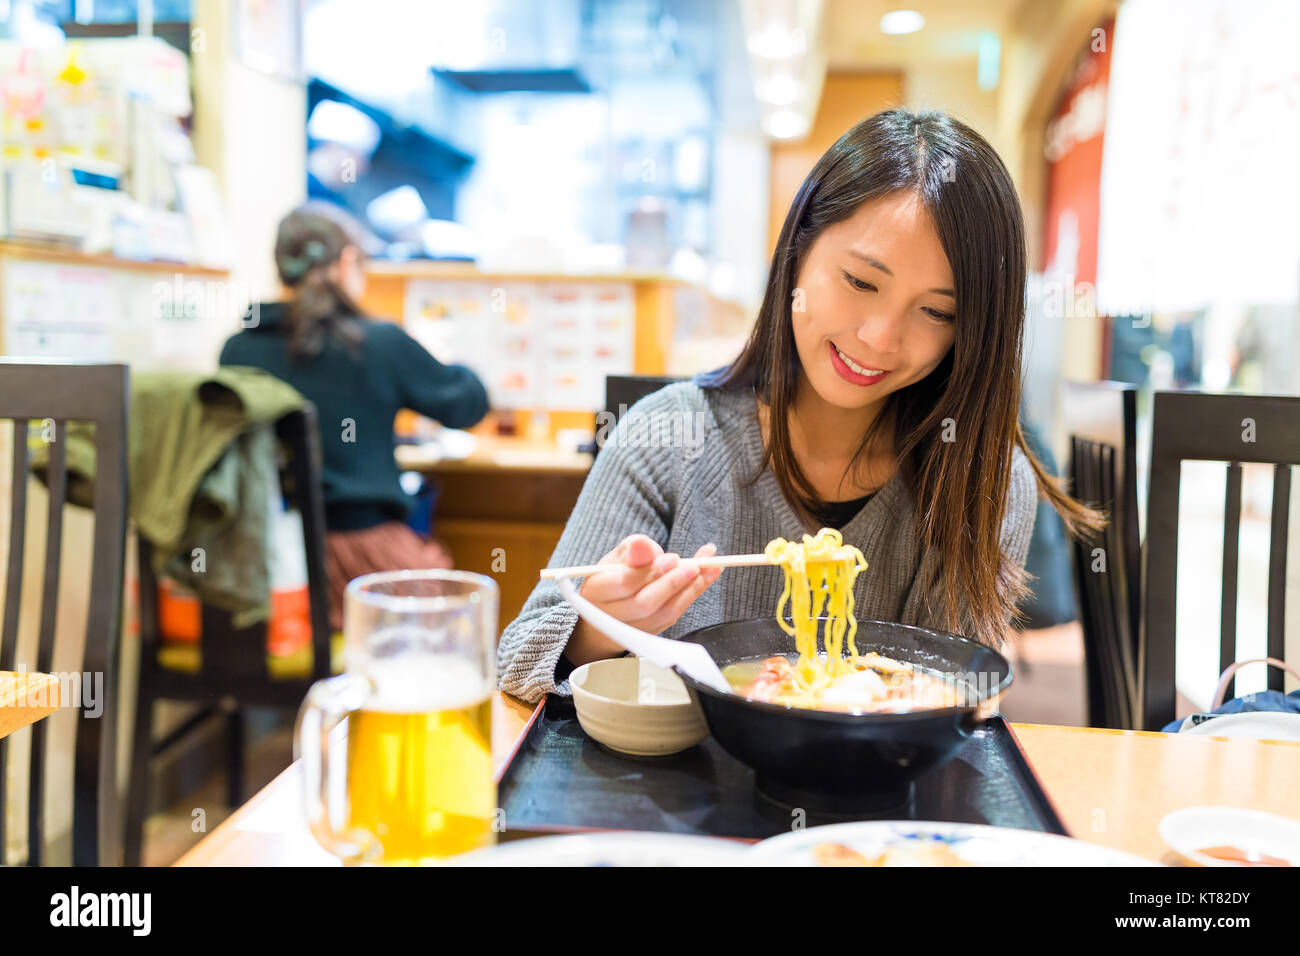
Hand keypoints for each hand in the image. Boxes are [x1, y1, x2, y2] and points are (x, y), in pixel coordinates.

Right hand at [565, 534, 721, 665]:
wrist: (608, 610)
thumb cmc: (612, 577)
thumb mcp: (616, 556)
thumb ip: (632, 549)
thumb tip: (643, 545)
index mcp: (597, 590)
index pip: (624, 583)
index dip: (650, 572)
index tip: (672, 558)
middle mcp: (612, 615)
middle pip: (645, 603)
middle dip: (673, 583)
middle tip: (695, 565)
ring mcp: (633, 629)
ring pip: (665, 612)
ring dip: (691, 588)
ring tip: (710, 567)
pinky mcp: (652, 633)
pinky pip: (675, 615)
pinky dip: (693, 594)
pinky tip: (707, 575)